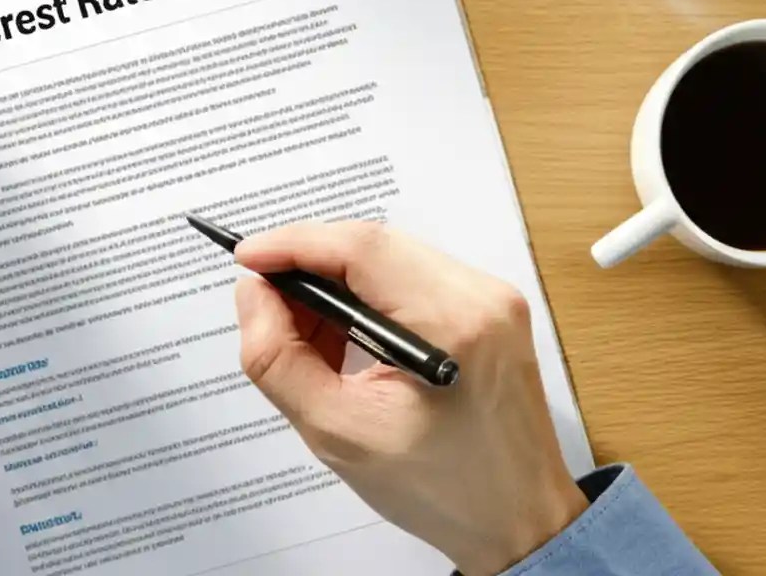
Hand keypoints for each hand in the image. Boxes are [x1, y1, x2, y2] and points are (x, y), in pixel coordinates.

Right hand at [234, 222, 586, 575]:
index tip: (246, 259)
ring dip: (336, 285)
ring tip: (305, 337)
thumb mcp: (337, 432)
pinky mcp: (488, 310)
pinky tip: (343, 342)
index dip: (293, 245)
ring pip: (389, 259)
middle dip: (309, 266)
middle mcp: (481, 296)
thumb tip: (252, 295)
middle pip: (373, 246)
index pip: (360, 248)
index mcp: (453, 324)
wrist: (518, 521)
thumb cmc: (442, 489)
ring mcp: (491, 299)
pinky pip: (411, 280)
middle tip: (267, 304)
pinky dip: (366, 300)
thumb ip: (279, 358)